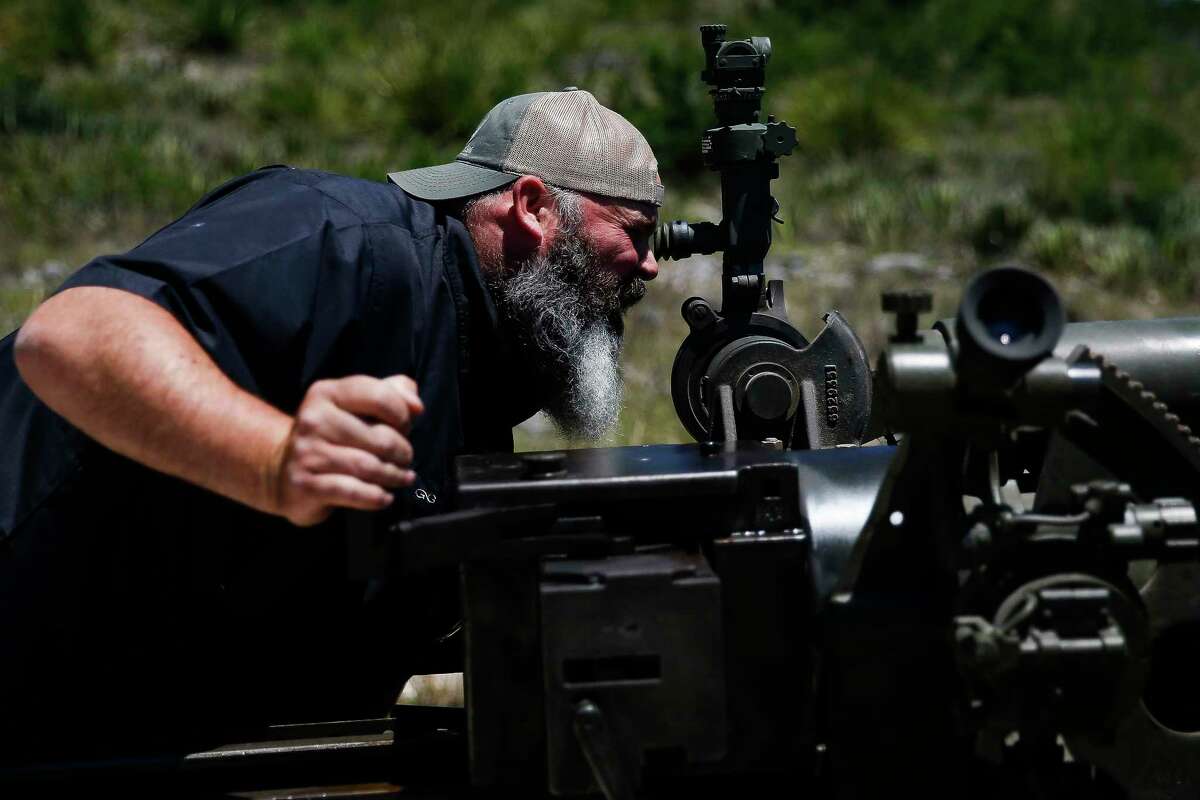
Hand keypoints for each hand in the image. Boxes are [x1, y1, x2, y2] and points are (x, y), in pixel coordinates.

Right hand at [270, 375, 423, 525]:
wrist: (283, 471)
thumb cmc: (333, 435)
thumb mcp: (357, 405)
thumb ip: (393, 392)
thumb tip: (416, 405)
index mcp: (326, 393)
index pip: (379, 396)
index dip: (402, 415)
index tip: (405, 428)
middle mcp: (313, 419)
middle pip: (380, 437)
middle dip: (402, 451)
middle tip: (405, 459)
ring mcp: (306, 453)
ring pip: (369, 467)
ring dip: (393, 476)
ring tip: (401, 478)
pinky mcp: (305, 484)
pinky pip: (353, 492)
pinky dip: (376, 497)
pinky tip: (384, 497)